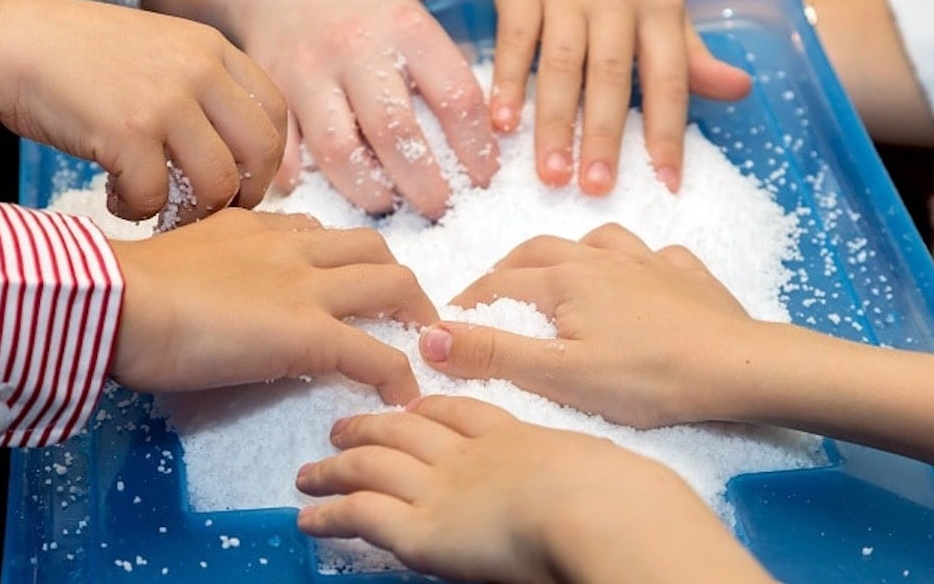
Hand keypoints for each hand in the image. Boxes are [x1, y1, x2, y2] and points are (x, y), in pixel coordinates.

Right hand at [0, 0, 285, 222]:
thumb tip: (241, 154)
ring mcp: (166, 100)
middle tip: (211, 209)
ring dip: (191, 211)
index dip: (266, 159)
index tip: (243, 182)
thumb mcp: (159, 54)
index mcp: (212, 49)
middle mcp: (198, 70)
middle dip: (243, 194)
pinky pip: (156, 196)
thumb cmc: (83, 61)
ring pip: (217, 184)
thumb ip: (202, 88)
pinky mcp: (128, 132)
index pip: (274, 113)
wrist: (10, 47)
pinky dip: (137, 209)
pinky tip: (117, 197)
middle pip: (261, 153)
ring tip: (161, 208)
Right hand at [108, 209, 436, 404]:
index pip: (317, 233)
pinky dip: (399, 376)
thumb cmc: (120, 291)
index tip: (345, 285)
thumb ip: (204, 271)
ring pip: (392, 284)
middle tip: (404, 313)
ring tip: (421, 349)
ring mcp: (306, 288)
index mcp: (253, 229)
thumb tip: (204, 300)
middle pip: (370, 247)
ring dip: (415, 314)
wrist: (113, 300)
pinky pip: (377, 354)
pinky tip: (404, 398)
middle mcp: (290, 248)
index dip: (342, 259)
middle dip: (395, 277)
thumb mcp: (172, 263)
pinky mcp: (310, 334)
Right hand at [148, 0, 499, 219]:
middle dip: (424, 185)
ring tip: (387, 204)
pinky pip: (285, 147)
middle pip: (396, 132)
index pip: (456, 97)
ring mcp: (310, 72)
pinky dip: (298, 176)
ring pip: (339, 149)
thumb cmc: (360, 9)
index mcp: (406, 28)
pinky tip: (319, 190)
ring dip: (367, 190)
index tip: (483, 179)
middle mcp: (358, 48)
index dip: (476, 149)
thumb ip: (444, 67)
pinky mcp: (273, 92)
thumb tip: (489, 134)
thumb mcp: (412, 15)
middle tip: (440, 208)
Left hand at [297, 395, 771, 582]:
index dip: (428, 409)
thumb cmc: (625, 497)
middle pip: (406, 430)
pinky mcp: (422, 529)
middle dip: (371, 425)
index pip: (460, 414)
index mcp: (517, 438)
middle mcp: (470, 455)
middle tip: (344, 425)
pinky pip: (361, 513)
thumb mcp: (606, 473)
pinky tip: (308, 516)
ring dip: (337, 464)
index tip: (410, 405)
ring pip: (373, 463)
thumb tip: (605, 494)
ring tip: (312, 467)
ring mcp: (441, 487)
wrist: (606, 510)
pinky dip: (329, 512)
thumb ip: (586, 477)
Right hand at [384, 0, 752, 194]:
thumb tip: (738, 91)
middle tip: (597, 189)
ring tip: (552, 174)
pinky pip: (515, 40)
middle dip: (604, 137)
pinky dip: (506, 83)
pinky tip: (500, 125)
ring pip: (562, 65)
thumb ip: (691, 52)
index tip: (666, 183)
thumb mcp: (664, 0)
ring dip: (555, 123)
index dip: (667, 133)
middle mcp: (616, 0)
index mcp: (659, 7)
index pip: (669, 80)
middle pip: (611, 77)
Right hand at [418, 222, 754, 427]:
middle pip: (538, 251)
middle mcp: (600, 258)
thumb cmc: (647, 378)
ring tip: (557, 276)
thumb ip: (491, 354)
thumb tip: (428, 337)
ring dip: (565, 255)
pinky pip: (651, 254)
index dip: (466, 303)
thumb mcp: (558, 375)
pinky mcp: (685, 274)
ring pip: (593, 242)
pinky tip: (635, 278)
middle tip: (491, 296)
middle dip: (507, 270)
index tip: (446, 323)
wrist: (739, 368)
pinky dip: (631, 261)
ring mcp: (646, 261)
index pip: (497, 284)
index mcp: (563, 279)